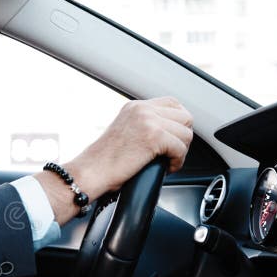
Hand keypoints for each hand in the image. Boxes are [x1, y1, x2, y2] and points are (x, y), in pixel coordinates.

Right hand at [36, 97, 192, 224]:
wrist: (90, 172)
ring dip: (181, 151)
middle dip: (182, 137)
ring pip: (186, 133)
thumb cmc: (103, 162)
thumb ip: (144, 126)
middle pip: (185, 117)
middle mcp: (142, 109)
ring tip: (168, 161)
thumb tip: (170, 132)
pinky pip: (180, 148)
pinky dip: (177, 161)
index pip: (173, 104)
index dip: (179, 123)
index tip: (174, 138)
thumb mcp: (125, 133)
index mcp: (135, 106)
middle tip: (171, 153)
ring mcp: (148, 121)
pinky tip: (166, 167)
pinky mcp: (153, 137)